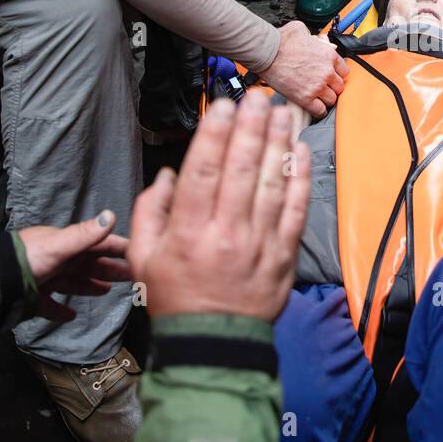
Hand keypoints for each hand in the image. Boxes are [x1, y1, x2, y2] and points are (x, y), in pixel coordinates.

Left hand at [18, 213, 132, 321]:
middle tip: (132, 276)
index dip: (119, 248)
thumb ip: (85, 234)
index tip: (139, 252)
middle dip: (111, 269)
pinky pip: (51, 305)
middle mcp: (58, 260)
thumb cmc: (27, 259)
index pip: (100, 244)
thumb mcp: (59, 246)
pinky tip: (71, 316)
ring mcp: (45, 279)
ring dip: (90, 286)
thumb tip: (111, 215)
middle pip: (90, 265)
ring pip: (73, 283)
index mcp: (67, 245)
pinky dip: (61, 311)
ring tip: (106, 291)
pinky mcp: (34, 299)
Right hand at [127, 91, 310, 320]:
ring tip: (282, 112)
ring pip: (271, 184)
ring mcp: (259, 244)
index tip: (223, 106)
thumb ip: (150, 212)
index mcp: (188, 232)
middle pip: (241, 170)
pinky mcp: (283, 255)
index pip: (203, 172)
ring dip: (278, 144)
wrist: (214, 344)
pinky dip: (298, 179)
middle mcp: (225, 233)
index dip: (214, 134)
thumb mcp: (143, 258)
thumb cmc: (176, 298)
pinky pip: (294, 210)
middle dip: (251, 128)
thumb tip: (169, 175)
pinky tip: (299, 151)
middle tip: (259, 97)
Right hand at [258, 21, 348, 117]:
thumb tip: (318, 40)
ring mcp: (317, 86)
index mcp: (329, 55)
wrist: (265, 52)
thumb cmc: (280, 41)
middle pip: (340, 87)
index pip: (344, 71)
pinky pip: (320, 110)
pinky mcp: (305, 98)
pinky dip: (318, 110)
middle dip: (332, 87)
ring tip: (317, 96)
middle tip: (323, 86)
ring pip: (332, 100)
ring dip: (325, 99)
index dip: (337, 74)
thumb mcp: (302, 30)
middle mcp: (326, 72)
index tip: (331, 76)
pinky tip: (313, 105)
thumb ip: (315, 38)